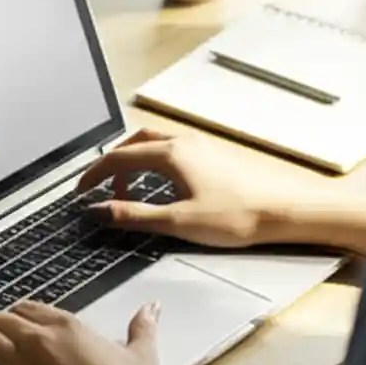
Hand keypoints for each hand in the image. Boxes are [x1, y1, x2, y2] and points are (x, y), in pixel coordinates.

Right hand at [77, 129, 300, 247]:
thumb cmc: (238, 215)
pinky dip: (153, 164)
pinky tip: (160, 188)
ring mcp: (201, 147)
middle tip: (99, 190)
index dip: (93, 176)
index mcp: (171, 154)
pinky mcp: (214, 156)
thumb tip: (98, 211)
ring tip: (126, 192)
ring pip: (154, 145)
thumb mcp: (177, 222)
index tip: (80, 193)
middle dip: (111, 166)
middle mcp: (184, 142)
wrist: (285, 210)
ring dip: (133, 163)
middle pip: (134, 144)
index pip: (118, 158)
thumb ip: (134, 216)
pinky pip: (172, 150)